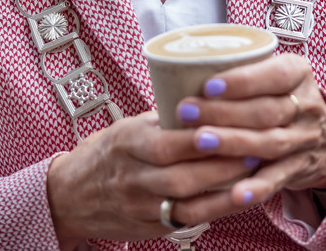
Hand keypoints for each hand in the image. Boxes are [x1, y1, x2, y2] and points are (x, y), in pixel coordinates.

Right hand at [45, 111, 258, 244]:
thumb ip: (166, 119)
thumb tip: (216, 97)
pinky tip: (240, 199)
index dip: (198, 140)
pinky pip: (184, 222)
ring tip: (256, 175)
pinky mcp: (147, 228)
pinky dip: (214, 212)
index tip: (230, 128)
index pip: (165, 144)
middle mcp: (132, 177)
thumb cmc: (109, 151)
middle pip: (180, 177)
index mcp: (127, 143)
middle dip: (222, 167)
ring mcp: (138, 206)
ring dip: (224, 192)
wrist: (68, 196)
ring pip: (185, 204)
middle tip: (257, 150)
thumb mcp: (130, 126)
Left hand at [164, 52, 325, 224]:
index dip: (243, 81)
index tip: (208, 85)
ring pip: (270, 143)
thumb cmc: (281, 97)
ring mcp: (305, 139)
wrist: (324, 137)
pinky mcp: (299, 169)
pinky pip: (277, 179)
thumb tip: (183, 70)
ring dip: (233, 143)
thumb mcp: (276, 76)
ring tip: (198, 141)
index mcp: (300, 74)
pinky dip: (256, 187)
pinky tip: (235, 193)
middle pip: (267, 111)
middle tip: (186, 112)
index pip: (276, 75)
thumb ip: (244, 72)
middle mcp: (307, 106)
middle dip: (225, 112)